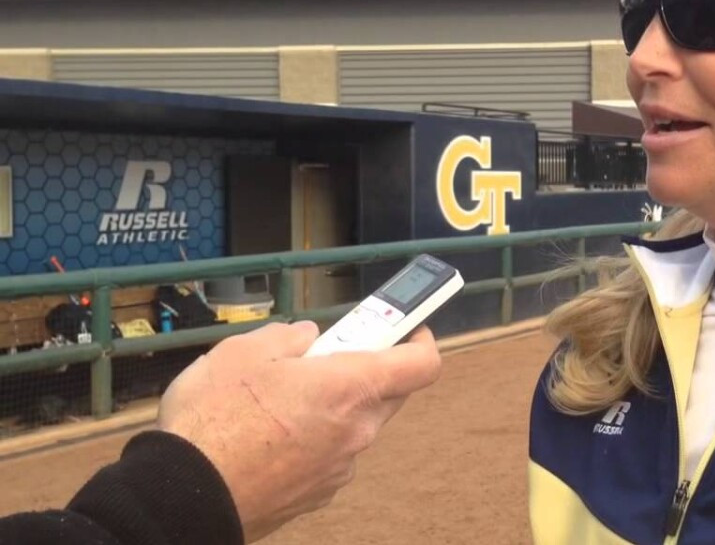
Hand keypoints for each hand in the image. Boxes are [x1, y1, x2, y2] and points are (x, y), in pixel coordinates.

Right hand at [157, 321, 441, 542]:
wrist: (185, 495)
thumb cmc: (215, 419)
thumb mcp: (244, 351)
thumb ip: (288, 337)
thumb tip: (307, 338)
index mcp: (351, 387)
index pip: (422, 364)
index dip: (420, 340)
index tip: (407, 326)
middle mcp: (357, 430)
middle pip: (389, 393)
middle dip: (366, 369)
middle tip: (327, 356)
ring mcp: (339, 467)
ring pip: (354, 425)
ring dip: (334, 407)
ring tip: (280, 398)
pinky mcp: (317, 494)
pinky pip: (330, 455)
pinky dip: (312, 440)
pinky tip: (268, 435)